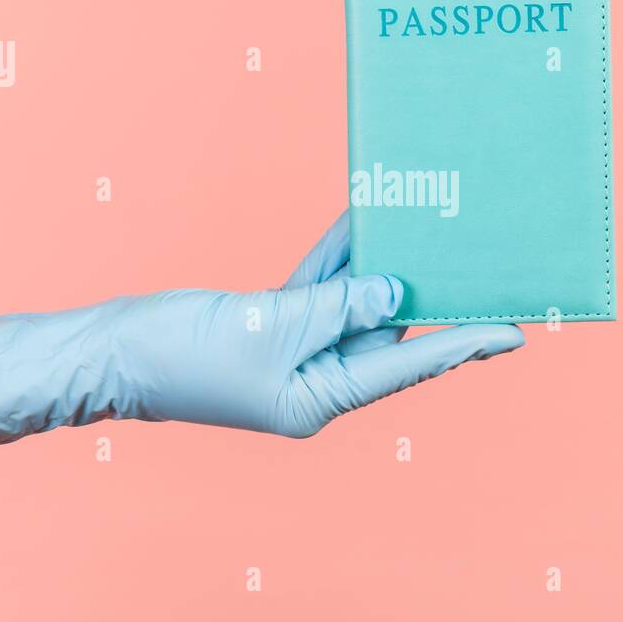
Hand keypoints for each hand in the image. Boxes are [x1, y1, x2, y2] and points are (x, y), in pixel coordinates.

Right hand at [0, 211, 524, 455]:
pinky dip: (339, 258)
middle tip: (482, 267)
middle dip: (429, 299)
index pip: (406, 367)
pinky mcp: (272, 323)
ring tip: (433, 232)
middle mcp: (315, 380)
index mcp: (318, 400)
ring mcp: (294, 351)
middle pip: (387, 334)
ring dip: (385, 269)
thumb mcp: (267, 328)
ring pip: (354, 304)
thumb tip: (393, 292)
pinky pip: (319, 288)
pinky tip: (366, 221)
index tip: (514, 332)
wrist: (108, 352)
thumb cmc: (180, 354)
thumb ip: (336, 306)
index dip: (462, 345)